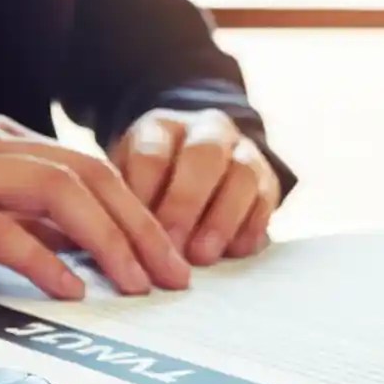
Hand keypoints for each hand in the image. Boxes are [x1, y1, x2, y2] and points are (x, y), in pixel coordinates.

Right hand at [0, 115, 190, 298]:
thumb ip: (18, 217)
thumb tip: (78, 248)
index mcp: (0, 140)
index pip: (89, 168)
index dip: (138, 211)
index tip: (169, 255)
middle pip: (88, 175)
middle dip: (141, 227)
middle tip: (175, 276)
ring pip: (57, 191)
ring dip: (107, 240)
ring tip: (137, 284)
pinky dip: (42, 258)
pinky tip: (70, 289)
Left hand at [110, 109, 280, 264]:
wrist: (198, 167)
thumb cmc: (151, 184)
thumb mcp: (126, 180)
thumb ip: (123, 203)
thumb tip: (116, 245)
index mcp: (162, 127)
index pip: (152, 154)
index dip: (146, 195)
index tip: (136, 233)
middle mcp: (207, 130)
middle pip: (203, 157)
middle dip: (186, 205)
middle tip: (173, 247)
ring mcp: (243, 150)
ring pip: (242, 175)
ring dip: (222, 219)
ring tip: (203, 257)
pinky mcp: (267, 177)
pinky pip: (267, 198)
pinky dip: (252, 225)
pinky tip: (235, 251)